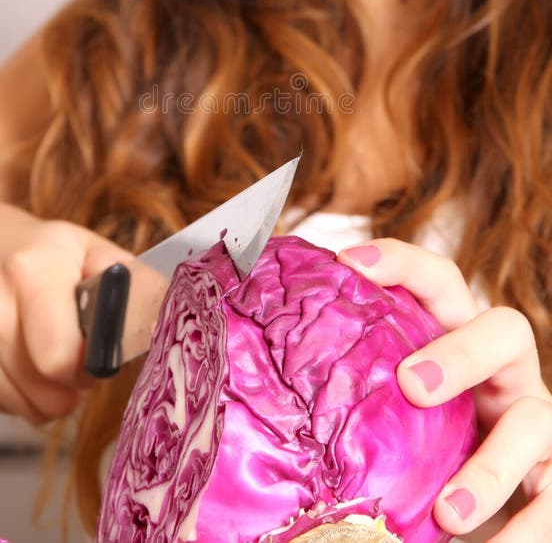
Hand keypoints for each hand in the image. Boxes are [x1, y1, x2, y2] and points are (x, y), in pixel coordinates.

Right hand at [0, 200, 137, 424]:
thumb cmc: (31, 247)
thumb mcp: (84, 246)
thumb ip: (129, 279)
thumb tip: (170, 313)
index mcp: (30, 271)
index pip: (65, 359)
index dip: (93, 366)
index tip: (100, 351)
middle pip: (50, 395)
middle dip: (76, 384)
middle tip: (80, 353)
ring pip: (29, 410)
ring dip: (50, 391)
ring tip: (47, 348)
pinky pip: (4, 408)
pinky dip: (21, 392)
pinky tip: (20, 355)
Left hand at [337, 238, 551, 541]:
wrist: (472, 493)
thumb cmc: (417, 437)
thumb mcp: (387, 407)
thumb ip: (349, 397)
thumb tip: (255, 406)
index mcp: (457, 334)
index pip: (438, 280)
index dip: (401, 261)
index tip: (350, 264)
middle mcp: (504, 368)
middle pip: (505, 330)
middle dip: (462, 352)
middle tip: (412, 386)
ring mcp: (533, 415)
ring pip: (536, 420)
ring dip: (493, 466)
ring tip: (448, 512)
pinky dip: (526, 528)